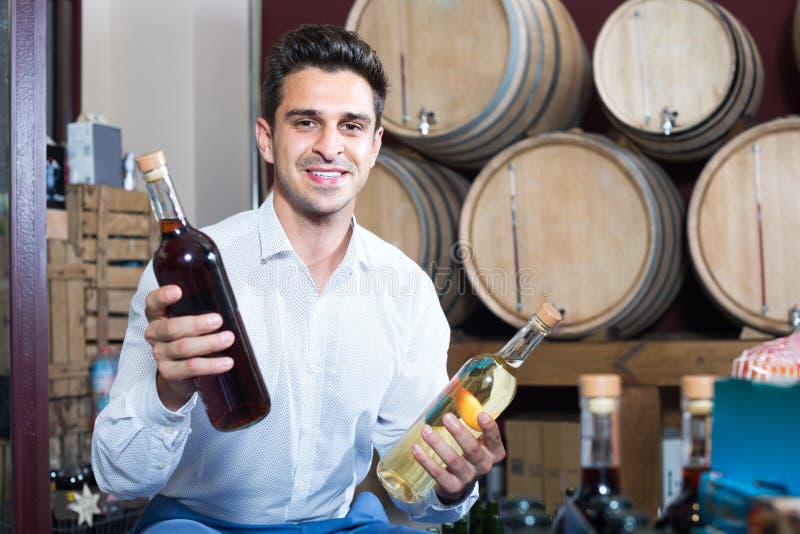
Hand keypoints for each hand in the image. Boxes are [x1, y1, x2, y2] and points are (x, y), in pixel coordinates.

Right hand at [143, 285, 234, 409]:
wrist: (179, 372)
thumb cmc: (190, 336)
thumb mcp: (192, 318)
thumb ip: (202, 308)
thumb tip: (236, 300)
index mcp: (159, 314)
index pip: (153, 302)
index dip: (163, 296)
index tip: (178, 291)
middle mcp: (155, 333)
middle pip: (171, 327)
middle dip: (197, 324)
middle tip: (218, 320)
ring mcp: (160, 353)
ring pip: (183, 347)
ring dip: (208, 343)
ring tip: (228, 339)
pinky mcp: (169, 372)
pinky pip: (190, 368)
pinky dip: (210, 365)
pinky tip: (226, 362)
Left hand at [412, 411, 505, 503]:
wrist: (459, 481)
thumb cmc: (466, 449)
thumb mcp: (474, 436)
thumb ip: (469, 415)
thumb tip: (456, 383)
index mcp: (494, 451)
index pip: (495, 438)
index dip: (489, 427)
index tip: (480, 414)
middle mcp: (484, 465)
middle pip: (472, 449)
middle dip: (458, 432)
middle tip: (446, 416)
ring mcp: (468, 478)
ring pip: (453, 460)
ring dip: (438, 444)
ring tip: (425, 430)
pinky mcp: (452, 487)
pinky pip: (438, 473)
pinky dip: (426, 460)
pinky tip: (416, 448)